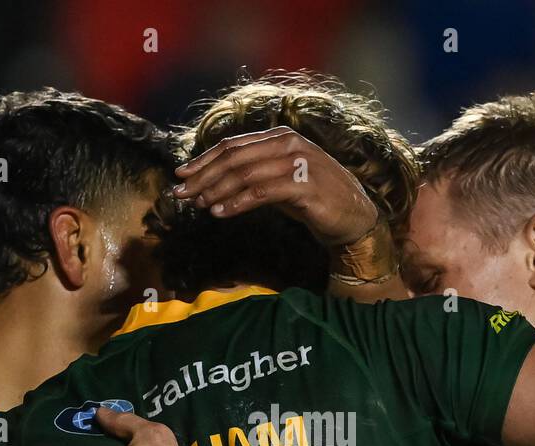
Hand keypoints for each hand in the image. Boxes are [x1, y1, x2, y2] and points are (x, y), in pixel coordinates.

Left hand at [173, 126, 377, 245]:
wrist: (354, 219)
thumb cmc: (315, 201)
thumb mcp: (280, 182)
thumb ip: (253, 176)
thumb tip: (212, 186)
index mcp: (280, 137)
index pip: (233, 145)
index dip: (203, 160)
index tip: (180, 175)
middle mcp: (288, 144)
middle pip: (234, 157)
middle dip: (202, 176)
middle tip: (181, 194)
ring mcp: (298, 163)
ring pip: (244, 174)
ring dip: (216, 191)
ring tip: (198, 205)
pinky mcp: (304, 185)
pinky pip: (262, 192)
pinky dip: (237, 203)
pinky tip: (220, 212)